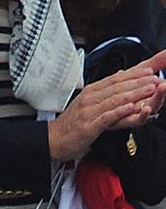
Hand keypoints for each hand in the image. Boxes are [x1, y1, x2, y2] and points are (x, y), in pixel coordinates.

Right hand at [48, 50, 165, 160]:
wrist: (53, 138)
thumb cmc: (72, 122)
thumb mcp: (88, 103)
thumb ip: (105, 90)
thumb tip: (120, 75)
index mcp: (90, 92)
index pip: (114, 79)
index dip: (133, 74)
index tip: (149, 70)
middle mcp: (89, 99)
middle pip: (116, 87)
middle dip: (138, 82)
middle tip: (155, 77)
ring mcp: (88, 112)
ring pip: (114, 100)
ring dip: (134, 94)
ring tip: (149, 89)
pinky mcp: (89, 126)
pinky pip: (107, 117)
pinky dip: (120, 111)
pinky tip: (132, 108)